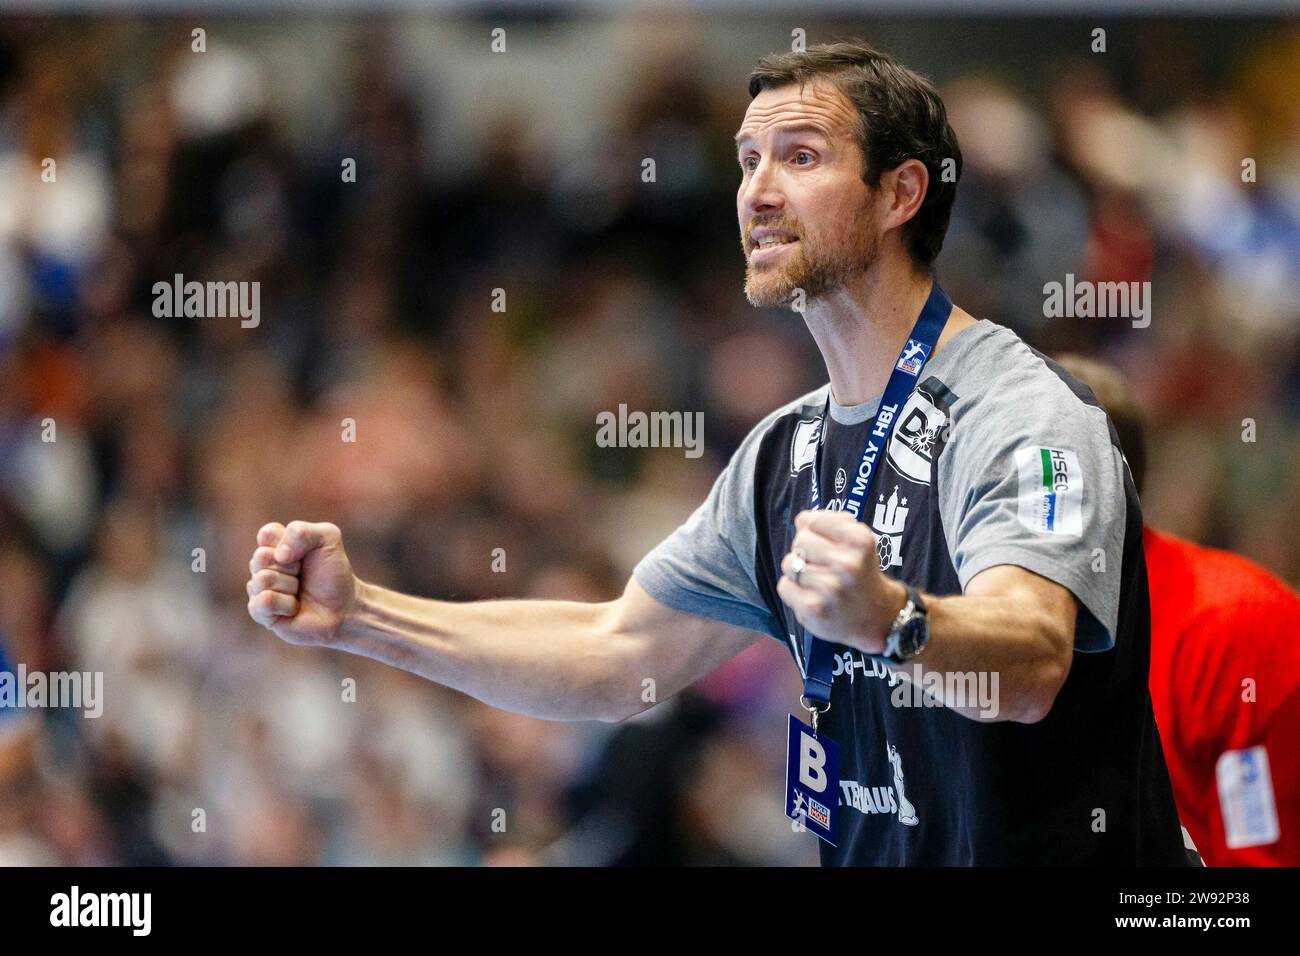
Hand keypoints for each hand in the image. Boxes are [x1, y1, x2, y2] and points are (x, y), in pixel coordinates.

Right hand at [246, 520, 358, 645]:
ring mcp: (259, 589)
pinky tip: (293, 608)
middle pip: (261, 557)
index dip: (289, 543)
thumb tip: (279, 555)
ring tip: (299, 591)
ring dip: (290, 586)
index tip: (305, 553)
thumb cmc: (333, 573)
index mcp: (275, 545)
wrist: (343, 607)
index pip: (266, 534)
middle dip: (291, 566)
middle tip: (302, 574)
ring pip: (263, 579)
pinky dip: (285, 604)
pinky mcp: (260, 612)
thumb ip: (301, 532)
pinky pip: (264, 601)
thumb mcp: (328, 538)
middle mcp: (263, 565)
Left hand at [776, 509, 907, 654]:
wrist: (876, 617)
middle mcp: (847, 564)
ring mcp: (829, 588)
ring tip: (817, 582)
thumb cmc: (860, 573)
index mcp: (860, 540)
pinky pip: (784, 586)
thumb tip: (802, 519)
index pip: (811, 520)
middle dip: (806, 551)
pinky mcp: (813, 608)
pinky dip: (793, 591)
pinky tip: (811, 596)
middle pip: (799, 540)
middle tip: (822, 565)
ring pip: (789, 563)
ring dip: (798, 571)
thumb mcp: (857, 541)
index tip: (827, 543)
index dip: (815, 530)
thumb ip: (830, 523)